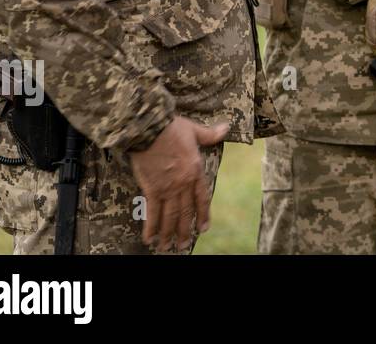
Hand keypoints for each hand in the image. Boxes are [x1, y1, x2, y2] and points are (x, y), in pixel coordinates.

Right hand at [129, 117, 227, 251]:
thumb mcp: (194, 130)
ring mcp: (167, 188)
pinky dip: (151, 226)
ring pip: (170, 216)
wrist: (150, 129)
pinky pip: (152, 212)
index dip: (203, 214)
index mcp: (195, 171)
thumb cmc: (172, 128)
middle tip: (182, 245)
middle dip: (184, 231)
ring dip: (168, 234)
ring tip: (166, 247)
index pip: (202, 198)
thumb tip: (226, 127)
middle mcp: (183, 183)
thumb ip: (209, 134)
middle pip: (185, 212)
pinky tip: (149, 238)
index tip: (203, 228)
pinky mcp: (151, 188)